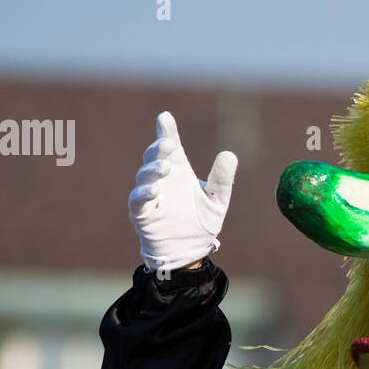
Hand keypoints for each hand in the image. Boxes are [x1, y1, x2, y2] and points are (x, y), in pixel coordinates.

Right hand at [128, 112, 237, 271]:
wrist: (189, 251)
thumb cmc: (201, 223)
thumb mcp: (217, 200)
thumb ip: (222, 179)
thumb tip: (230, 154)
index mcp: (180, 172)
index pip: (172, 147)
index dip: (166, 131)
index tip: (165, 117)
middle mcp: (163, 179)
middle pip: (155, 157)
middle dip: (158, 148)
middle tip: (167, 143)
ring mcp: (150, 195)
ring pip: (145, 175)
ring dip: (153, 169)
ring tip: (165, 167)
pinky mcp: (142, 213)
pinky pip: (138, 200)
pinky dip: (144, 193)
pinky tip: (155, 190)